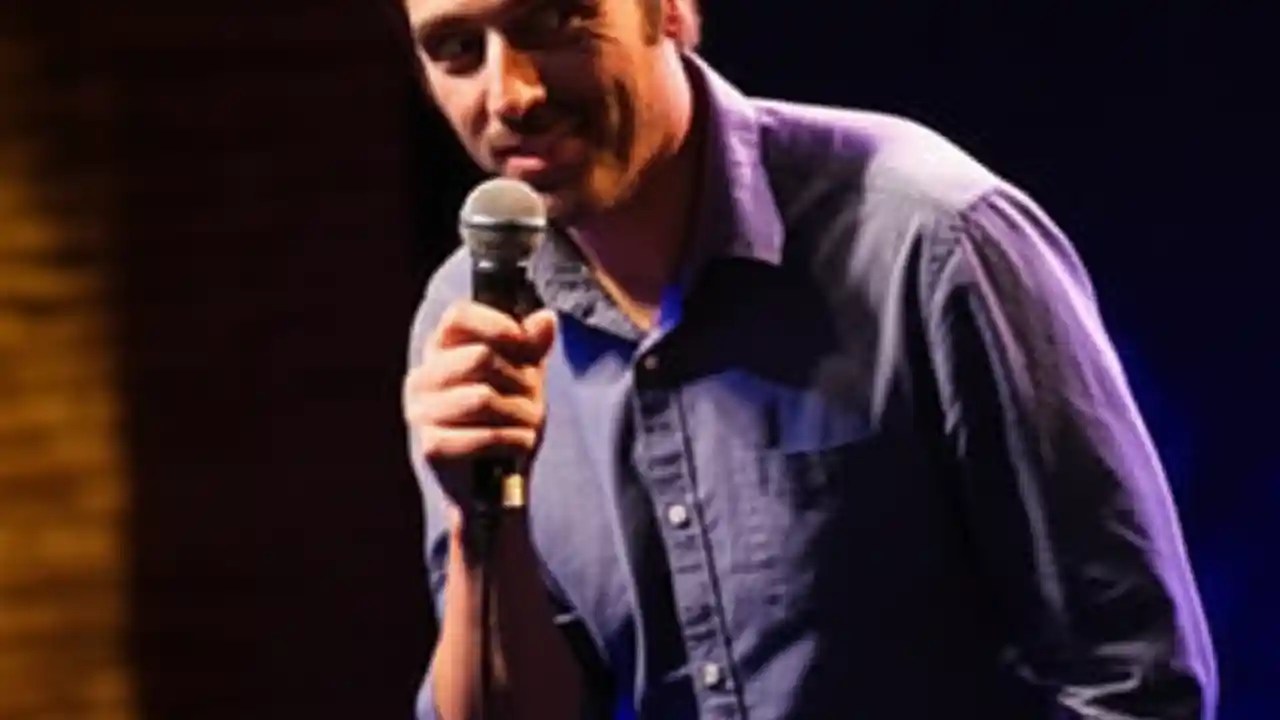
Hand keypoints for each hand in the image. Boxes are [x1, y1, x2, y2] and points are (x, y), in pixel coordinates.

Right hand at [403, 301, 556, 516]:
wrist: (494, 483)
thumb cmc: (507, 418)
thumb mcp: (525, 375)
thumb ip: (532, 346)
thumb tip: (546, 319)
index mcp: (440, 351)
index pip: (458, 316)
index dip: (497, 325)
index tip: (524, 344)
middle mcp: (422, 378)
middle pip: (480, 356)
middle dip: (520, 380)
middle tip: (532, 399)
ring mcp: (421, 413)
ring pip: (483, 397)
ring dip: (521, 414)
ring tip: (530, 424)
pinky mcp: (430, 448)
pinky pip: (483, 436)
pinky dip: (513, 441)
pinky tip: (521, 445)